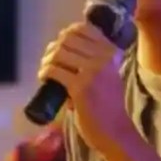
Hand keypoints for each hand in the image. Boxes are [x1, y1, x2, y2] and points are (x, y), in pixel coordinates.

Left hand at [37, 22, 134, 151]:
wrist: (115, 132)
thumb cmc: (108, 105)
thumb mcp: (107, 75)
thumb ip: (92, 60)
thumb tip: (62, 46)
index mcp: (111, 52)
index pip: (83, 29)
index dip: (65, 36)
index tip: (59, 48)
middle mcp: (104, 57)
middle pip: (67, 39)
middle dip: (53, 48)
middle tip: (49, 61)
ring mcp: (92, 71)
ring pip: (58, 52)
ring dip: (46, 60)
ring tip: (45, 72)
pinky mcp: (80, 87)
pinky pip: (54, 70)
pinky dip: (45, 73)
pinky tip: (44, 79)